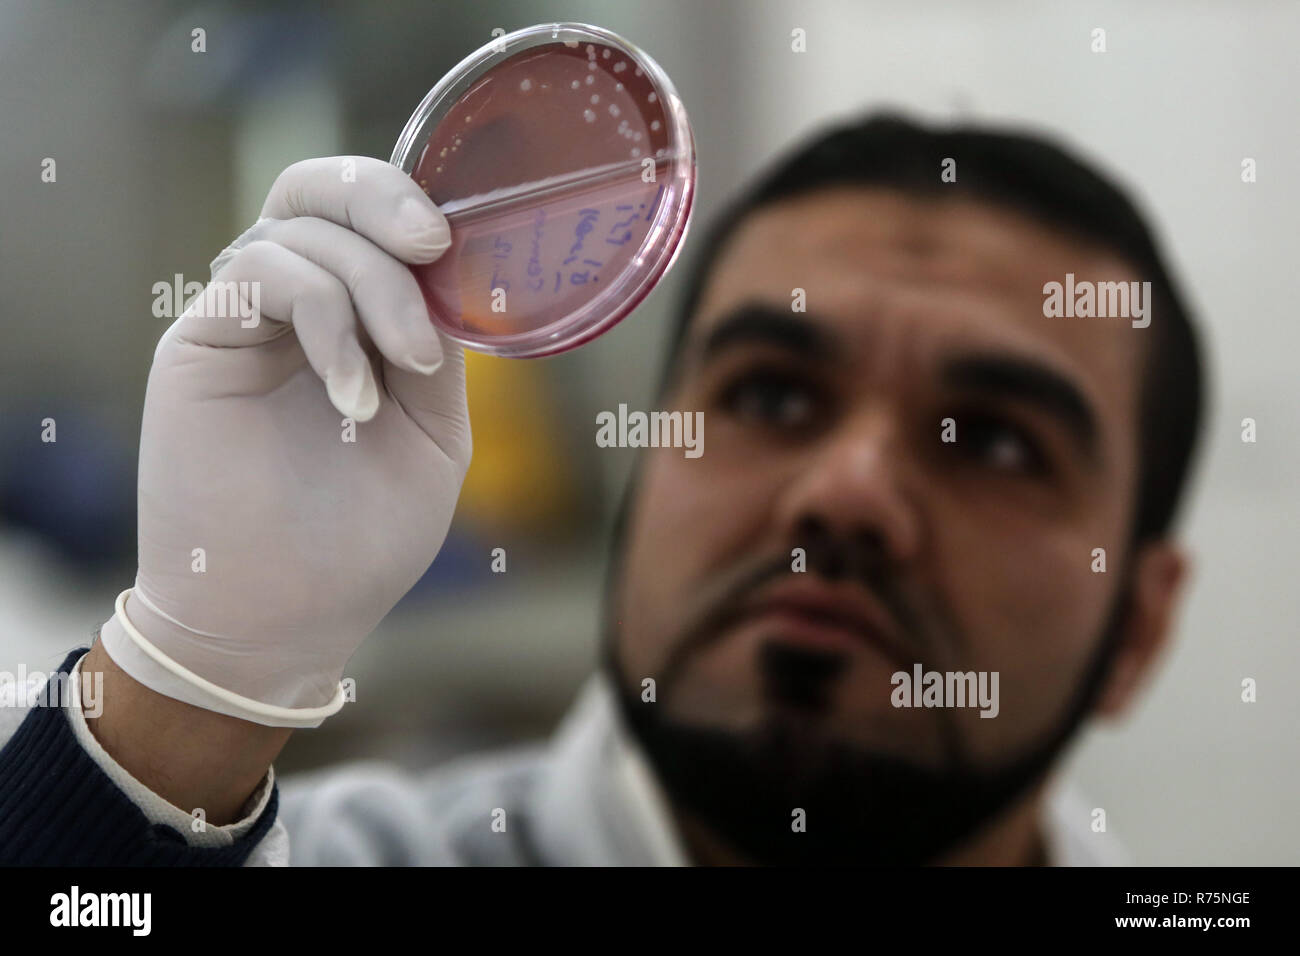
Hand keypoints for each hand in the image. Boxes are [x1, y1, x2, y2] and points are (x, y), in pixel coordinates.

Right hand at [98, 156, 470, 725]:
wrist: (285, 620)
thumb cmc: (360, 541)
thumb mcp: (432, 437)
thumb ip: (437, 354)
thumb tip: (449, 279)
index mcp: (353, 324)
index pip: (370, 223)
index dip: (413, 207)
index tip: (459, 248)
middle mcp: (294, 309)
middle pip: (318, 192)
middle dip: (383, 199)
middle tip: (430, 246)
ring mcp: (245, 322)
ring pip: (298, 230)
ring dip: (371, 285)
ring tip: (405, 370)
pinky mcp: (201, 342)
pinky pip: (261, 274)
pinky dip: (323, 317)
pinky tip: (354, 395)